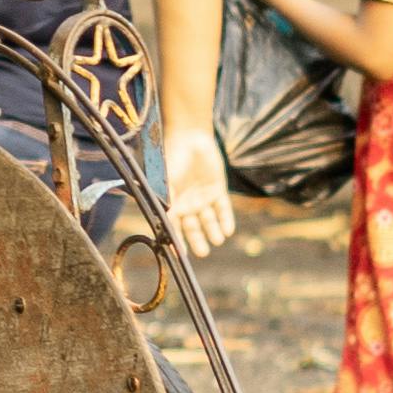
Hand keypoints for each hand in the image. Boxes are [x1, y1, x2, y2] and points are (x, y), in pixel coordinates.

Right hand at [162, 124, 234, 258]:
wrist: (189, 137)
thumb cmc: (172, 158)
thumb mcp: (166, 182)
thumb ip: (166, 202)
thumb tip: (164, 222)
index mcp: (172, 203)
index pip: (174, 227)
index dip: (176, 241)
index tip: (180, 255)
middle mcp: (187, 203)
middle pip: (193, 228)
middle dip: (198, 241)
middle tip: (202, 252)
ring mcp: (203, 197)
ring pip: (209, 221)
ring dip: (213, 231)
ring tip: (217, 239)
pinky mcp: (218, 189)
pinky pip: (223, 209)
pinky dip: (225, 220)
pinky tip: (228, 230)